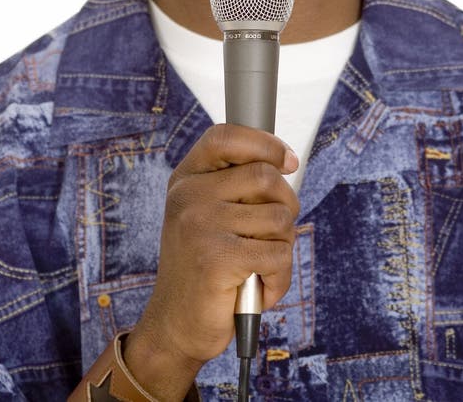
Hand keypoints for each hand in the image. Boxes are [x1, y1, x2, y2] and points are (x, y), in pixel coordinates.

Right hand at [123, 123, 298, 397]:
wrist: (176, 325)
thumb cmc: (203, 267)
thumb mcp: (208, 214)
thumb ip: (236, 185)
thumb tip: (283, 162)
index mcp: (186, 179)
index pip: (226, 136)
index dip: (264, 143)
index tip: (286, 161)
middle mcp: (188, 196)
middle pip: (265, 177)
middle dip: (285, 206)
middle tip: (273, 234)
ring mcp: (200, 225)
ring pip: (279, 219)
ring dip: (282, 247)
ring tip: (258, 265)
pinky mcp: (217, 258)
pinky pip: (278, 255)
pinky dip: (279, 277)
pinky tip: (257, 287)